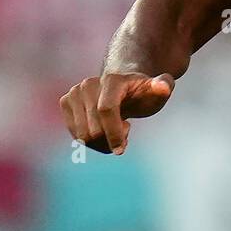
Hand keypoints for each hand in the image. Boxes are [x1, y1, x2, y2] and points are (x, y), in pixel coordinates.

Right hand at [59, 73, 174, 154]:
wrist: (123, 88)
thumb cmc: (142, 93)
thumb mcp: (158, 92)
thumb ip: (164, 87)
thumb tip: (163, 87)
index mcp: (112, 80)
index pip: (106, 110)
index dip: (113, 132)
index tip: (122, 149)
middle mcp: (89, 84)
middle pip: (93, 128)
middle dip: (110, 139)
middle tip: (126, 130)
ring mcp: (75, 92)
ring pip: (82, 135)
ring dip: (101, 143)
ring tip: (115, 129)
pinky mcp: (65, 101)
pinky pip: (75, 134)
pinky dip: (91, 141)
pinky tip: (102, 129)